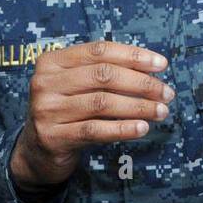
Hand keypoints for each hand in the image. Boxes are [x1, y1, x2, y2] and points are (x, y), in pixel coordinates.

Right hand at [10, 40, 171, 188]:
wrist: (37, 151)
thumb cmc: (67, 112)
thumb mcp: (77, 86)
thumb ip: (103, 73)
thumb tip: (151, 67)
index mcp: (52, 61)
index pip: (99, 51)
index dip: (133, 55)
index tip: (161, 64)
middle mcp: (46, 82)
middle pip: (103, 75)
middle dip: (141, 83)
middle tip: (166, 93)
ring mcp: (47, 110)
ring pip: (102, 103)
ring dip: (138, 106)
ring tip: (161, 111)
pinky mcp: (53, 137)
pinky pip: (95, 130)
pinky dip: (122, 128)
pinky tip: (142, 128)